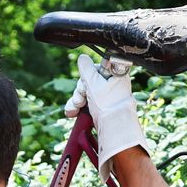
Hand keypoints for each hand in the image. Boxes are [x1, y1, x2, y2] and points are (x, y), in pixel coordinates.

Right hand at [63, 53, 148, 168]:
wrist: (112, 128)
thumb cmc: (108, 105)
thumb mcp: (94, 82)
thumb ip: (86, 69)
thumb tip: (82, 57)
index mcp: (114, 76)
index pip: (95, 69)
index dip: (88, 76)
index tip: (87, 82)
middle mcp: (110, 86)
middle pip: (87, 82)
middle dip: (80, 91)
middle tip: (81, 99)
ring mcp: (104, 99)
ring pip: (84, 94)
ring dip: (76, 101)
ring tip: (75, 109)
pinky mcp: (98, 110)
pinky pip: (84, 105)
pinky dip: (76, 109)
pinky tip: (72, 113)